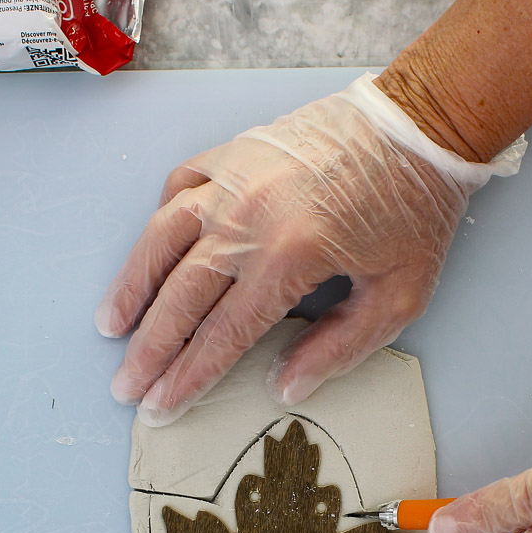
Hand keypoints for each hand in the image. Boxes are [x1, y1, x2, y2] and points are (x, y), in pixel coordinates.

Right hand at [96, 74, 523, 425]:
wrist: (420, 125)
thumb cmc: (416, 213)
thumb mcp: (399, 296)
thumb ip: (339, 347)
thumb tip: (284, 389)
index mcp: (290, 257)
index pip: (223, 336)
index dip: (188, 379)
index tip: (159, 408)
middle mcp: (247, 216)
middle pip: (181, 296)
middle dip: (150, 349)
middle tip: (125, 386)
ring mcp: (233, 177)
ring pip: (162, 239)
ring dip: (133, 286)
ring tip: (112, 327)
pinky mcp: (234, 150)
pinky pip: (178, 186)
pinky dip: (158, 222)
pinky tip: (149, 253)